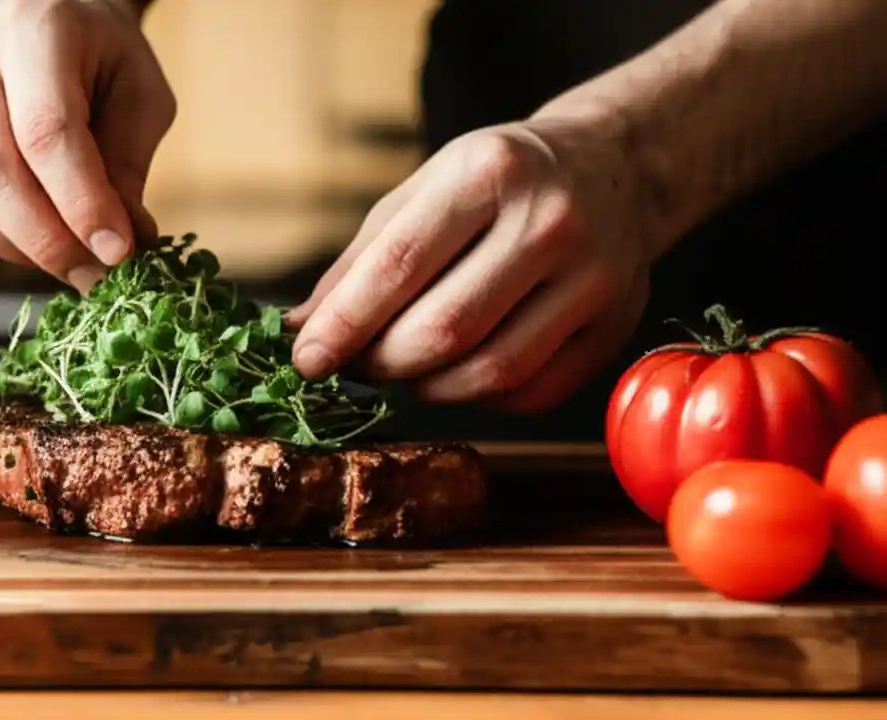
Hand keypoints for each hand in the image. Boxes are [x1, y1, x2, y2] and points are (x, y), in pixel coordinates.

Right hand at [0, 0, 175, 292]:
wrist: (52, 23)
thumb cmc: (103, 60)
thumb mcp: (141, 97)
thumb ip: (127, 165)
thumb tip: (115, 244)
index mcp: (34, 31)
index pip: (46, 129)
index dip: (81, 202)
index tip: (117, 251)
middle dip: (45, 239)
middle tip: (93, 273)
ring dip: (11, 248)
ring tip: (65, 261)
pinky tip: (26, 242)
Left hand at [286, 118, 654, 412]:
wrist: (614, 168)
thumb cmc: (500, 181)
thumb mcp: (425, 190)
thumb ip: (362, 259)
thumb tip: (303, 328)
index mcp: (488, 173)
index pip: (399, 266)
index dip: (344, 324)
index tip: (307, 358)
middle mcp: (548, 222)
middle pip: (443, 330)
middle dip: (382, 362)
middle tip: (359, 363)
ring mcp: (592, 279)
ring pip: (488, 373)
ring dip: (427, 388)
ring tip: (407, 368)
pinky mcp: (614, 327)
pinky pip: (530, 393)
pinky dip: (480, 398)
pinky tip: (462, 370)